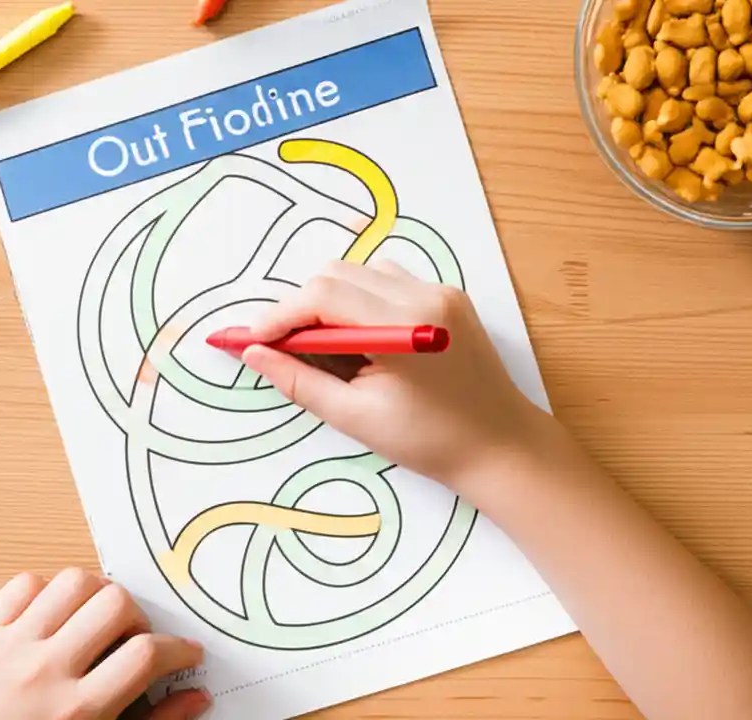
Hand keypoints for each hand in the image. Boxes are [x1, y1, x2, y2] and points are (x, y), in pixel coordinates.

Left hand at [0, 569, 208, 719]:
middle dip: (137, 617)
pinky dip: (46, 591)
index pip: (146, 655)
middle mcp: (44, 673)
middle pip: (115, 605)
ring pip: (73, 582)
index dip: (177, 649)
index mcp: (77, 712)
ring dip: (95, 595)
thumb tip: (197, 697)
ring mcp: (8, 648)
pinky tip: (54, 615)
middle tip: (134, 637)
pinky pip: (23, 584)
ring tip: (96, 619)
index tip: (184, 653)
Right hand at [243, 261, 551, 486]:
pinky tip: (360, 337)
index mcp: (404, 327)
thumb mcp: (355, 418)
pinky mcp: (448, 296)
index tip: (251, 339)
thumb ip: (300, 380)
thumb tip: (253, 353)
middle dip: (301, 308)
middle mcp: (425, 296)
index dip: (280, 316)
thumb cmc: (430, 442)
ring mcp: (440, 291)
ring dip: (331, 301)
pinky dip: (362, 300)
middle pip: (337, 275)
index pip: (323, 296)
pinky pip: (388, 281)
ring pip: (360, 272)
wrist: (500, 445)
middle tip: (281, 348)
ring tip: (323, 347)